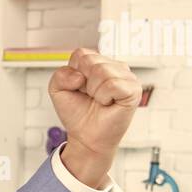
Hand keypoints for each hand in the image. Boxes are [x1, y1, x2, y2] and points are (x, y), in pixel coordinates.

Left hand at [48, 48, 140, 187]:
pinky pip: (113, 84)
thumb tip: (79, 76)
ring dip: (93, 91)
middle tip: (90, 96)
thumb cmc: (77, 113)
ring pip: (101, 71)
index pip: (80, 54)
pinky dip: (104, 97)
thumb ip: (60, 75)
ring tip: (99, 100)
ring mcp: (126, 77)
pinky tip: (108, 103)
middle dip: (82, 83)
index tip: (78, 89)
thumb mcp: (57, 90)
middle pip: (89, 60)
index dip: (73, 74)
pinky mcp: (133, 90)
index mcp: (99, 62)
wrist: (86, 137)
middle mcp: (115, 66)